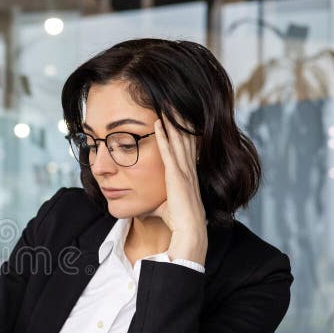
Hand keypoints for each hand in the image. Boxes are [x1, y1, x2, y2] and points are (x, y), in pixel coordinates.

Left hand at [148, 113, 207, 264]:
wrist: (189, 232)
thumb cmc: (178, 222)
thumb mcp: (166, 205)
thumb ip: (158, 199)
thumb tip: (144, 204)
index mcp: (187, 174)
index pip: (185, 146)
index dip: (181, 129)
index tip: (176, 115)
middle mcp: (187, 169)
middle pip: (184, 137)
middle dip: (178, 119)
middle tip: (172, 100)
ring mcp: (183, 171)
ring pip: (177, 140)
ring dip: (171, 122)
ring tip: (165, 104)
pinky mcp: (176, 176)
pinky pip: (168, 152)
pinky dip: (163, 137)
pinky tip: (157, 124)